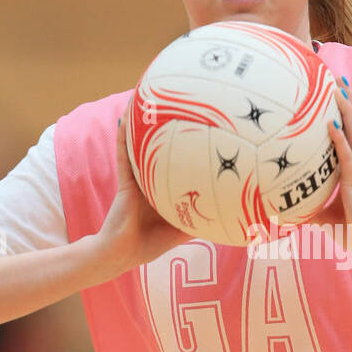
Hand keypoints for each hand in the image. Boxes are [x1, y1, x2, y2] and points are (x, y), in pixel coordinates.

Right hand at [93, 97, 192, 275]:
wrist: (121, 252)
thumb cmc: (150, 244)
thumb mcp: (182, 231)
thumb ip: (202, 222)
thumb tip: (230, 217)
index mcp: (164, 190)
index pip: (179, 164)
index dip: (190, 147)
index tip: (204, 128)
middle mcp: (151, 179)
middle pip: (162, 148)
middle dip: (168, 127)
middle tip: (183, 104)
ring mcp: (137, 178)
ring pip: (141, 146)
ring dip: (143, 124)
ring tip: (149, 99)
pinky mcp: (125, 181)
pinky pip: (124, 156)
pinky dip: (124, 138)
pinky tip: (126, 118)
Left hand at [308, 79, 351, 263]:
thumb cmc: (351, 230)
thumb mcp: (323, 216)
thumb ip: (306, 210)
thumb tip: (282, 213)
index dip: (347, 113)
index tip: (339, 93)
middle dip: (349, 101)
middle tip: (339, 79)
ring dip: (347, 110)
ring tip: (338, 89)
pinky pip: (347, 156)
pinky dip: (339, 138)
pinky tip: (330, 123)